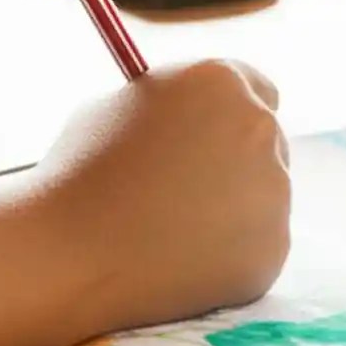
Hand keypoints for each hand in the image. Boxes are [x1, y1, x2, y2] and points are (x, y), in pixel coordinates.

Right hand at [33, 59, 290, 336]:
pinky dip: (230, 257)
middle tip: (193, 193)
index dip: (233, 115)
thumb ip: (166, 109)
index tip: (220, 135)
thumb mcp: (113, 111)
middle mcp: (258, 127)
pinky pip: (259, 248)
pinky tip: (182, 263)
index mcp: (218, 81)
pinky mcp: (274, 247)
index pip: (258, 89)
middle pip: (268, 144)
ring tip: (169, 233)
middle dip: (238, 165)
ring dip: (233, 213)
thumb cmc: (77, 176)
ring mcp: (275, 189)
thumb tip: (187, 117)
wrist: (69, 254)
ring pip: (264, 200)